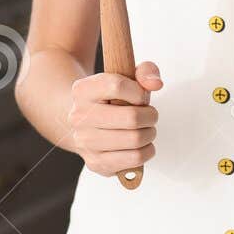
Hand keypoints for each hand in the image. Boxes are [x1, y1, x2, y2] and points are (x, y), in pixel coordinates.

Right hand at [67, 62, 161, 177]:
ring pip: (135, 140)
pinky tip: (140, 144)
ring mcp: (85, 142)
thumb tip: (155, 84)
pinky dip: (146, 151)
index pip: (117, 86)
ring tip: (145, 129)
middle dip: (150, 116)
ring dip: (149, 134)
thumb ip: (145, 71)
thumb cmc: (110, 100)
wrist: (84, 123)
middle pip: (132, 118)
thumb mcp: (125, 77)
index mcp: (82, 90)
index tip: (140, 96)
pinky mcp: (95, 162)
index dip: (139, 91)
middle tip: (149, 115)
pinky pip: (134, 159)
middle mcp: (79, 117)